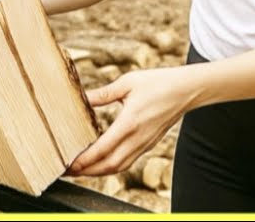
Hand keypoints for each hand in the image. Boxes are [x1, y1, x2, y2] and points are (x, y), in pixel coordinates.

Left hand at [67, 66, 194, 176]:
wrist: (187, 90)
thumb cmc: (158, 82)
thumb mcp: (127, 82)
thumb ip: (103, 94)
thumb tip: (82, 97)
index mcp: (129, 123)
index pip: (102, 149)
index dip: (84, 160)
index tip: (68, 163)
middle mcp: (138, 138)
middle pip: (109, 165)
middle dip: (86, 172)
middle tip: (67, 171)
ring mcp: (145, 144)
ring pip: (118, 167)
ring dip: (98, 172)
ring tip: (80, 171)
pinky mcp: (148, 144)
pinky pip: (127, 161)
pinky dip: (111, 166)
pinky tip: (101, 162)